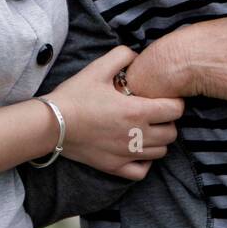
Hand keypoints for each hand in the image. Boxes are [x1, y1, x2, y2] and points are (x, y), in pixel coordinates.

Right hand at [47, 45, 184, 179]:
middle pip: (171, 133)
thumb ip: (122, 56)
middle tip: (156, 112)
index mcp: (136, 111)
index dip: (175, 101)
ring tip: (147, 129)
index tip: (165, 97)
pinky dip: (145, 162)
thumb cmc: (75, 95)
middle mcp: (136, 135)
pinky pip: (142, 172)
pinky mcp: (114, 167)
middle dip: (168, 121)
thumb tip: (137, 56)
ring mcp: (126, 154)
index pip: (175, 110)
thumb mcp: (98, 68)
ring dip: (159, 140)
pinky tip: (138, 150)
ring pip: (160, 152)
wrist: (52, 123)